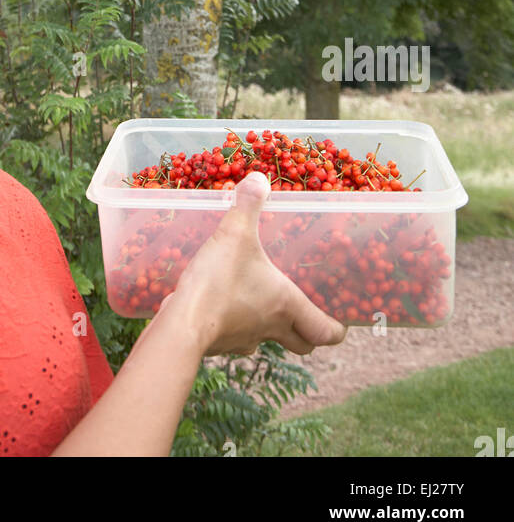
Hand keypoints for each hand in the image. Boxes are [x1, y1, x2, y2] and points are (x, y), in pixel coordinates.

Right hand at [160, 170, 348, 358]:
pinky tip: (226, 304)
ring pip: (269, 339)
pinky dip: (238, 324)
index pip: (325, 331)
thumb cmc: (218, 282)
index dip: (336, 328)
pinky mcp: (222, 343)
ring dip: (270, 325)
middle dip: (307, 330)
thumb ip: (248, 205)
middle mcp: (272, 328)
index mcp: (286, 305)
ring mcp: (246, 340)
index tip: (340, 320)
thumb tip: (259, 178)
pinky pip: (239, 337)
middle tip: (304, 310)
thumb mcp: (234, 234)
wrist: (182, 324)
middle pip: (303, 343)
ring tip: (260, 299)